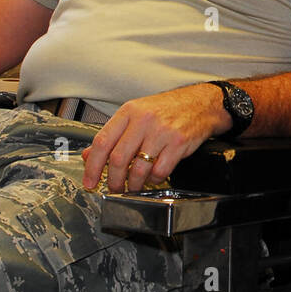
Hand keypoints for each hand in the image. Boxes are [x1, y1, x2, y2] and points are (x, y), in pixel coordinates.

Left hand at [81, 82, 228, 191]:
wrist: (201, 103)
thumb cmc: (167, 109)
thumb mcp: (136, 114)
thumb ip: (113, 134)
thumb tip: (89, 155)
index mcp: (129, 112)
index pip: (102, 141)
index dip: (92, 166)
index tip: (89, 181)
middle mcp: (144, 120)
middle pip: (119, 159)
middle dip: (113, 180)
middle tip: (113, 188)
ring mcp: (162, 132)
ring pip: (139, 169)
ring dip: (133, 184)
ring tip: (133, 186)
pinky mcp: (178, 143)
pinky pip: (160, 171)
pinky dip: (154, 180)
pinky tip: (153, 176)